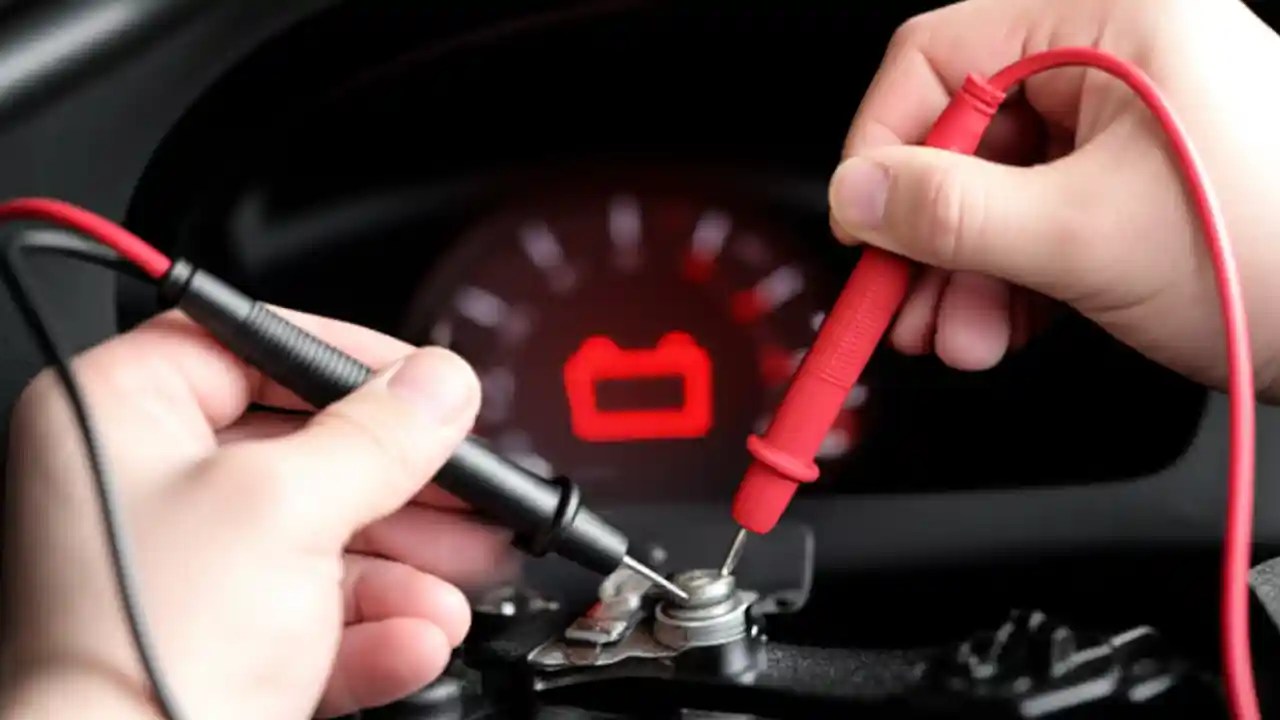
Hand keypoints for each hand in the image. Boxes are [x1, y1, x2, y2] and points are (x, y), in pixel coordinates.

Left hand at [0, 309, 519, 718]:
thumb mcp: (288, 508)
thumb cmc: (147, 649)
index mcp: (116, 418)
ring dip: (406, 567)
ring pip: (318, 542)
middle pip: (304, 453)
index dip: (348, 361)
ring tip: (466, 572)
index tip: (421, 385)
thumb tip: (437, 383)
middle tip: (470, 486)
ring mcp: (178, 573)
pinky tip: (416, 640)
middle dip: (404, 486)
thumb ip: (377, 436)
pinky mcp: (210, 645)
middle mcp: (138, 489)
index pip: (246, 344)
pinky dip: (373, 629)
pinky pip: (309, 617)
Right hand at [828, 0, 1279, 399]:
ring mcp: (1125, 125)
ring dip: (964, 272)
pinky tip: (1002, 325)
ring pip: (996, 186)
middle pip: (963, 132)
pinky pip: (1037, 217)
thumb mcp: (1083, 236)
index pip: (939, 53)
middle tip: (903, 303)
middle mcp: (1114, 60)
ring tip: (962, 335)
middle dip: (929, 233)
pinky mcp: (1132, 183)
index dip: (884, 141)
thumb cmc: (1279, 255)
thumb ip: (951, 214)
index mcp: (1109, 23)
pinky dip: (1009, 278)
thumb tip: (859, 197)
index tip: (867, 220)